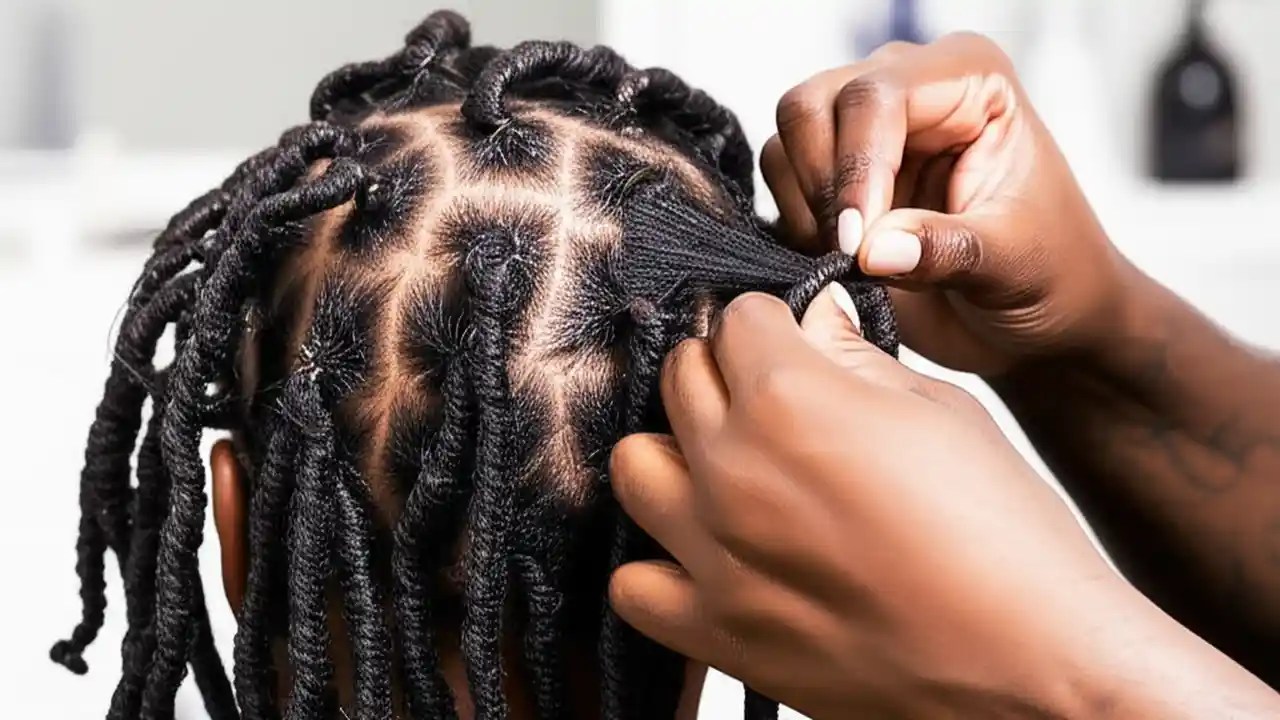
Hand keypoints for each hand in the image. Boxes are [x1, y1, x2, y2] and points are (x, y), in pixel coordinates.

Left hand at [607, 289, 1143, 717]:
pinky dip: (662, 564)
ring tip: (728, 470)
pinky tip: (712, 556)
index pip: (736, 320)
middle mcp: (733, 469)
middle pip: (679, 378)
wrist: (1035, 665)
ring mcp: (714, 555)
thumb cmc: (1005, 533)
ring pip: (636, 467)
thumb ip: (853, 356)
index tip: (792, 343)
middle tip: (768, 399)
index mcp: (788, 398)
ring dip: (675, 454)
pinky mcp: (716, 632)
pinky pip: (633, 584)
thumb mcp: (939, 411)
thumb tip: (815, 317)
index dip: (771, 324)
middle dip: (722, 373)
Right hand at [761, 33, 1141, 374]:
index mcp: (969, 80)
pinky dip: (795, 227)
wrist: (1040, 323)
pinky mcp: (832, 176)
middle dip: (822, 185)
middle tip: (851, 254)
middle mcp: (907, 90)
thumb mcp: (1016, 265)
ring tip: (854, 263)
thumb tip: (873, 248)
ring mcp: (864, 131)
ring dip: (806, 210)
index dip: (855, 167)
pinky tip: (841, 264)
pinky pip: (780, 184)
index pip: (875, 95)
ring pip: (786, 141)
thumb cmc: (1053, 275)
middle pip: (813, 104)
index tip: (857, 244)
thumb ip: (948, 250)